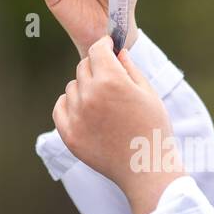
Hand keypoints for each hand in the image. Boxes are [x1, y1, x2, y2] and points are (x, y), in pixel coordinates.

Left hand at [52, 37, 184, 213]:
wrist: (146, 168)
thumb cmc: (153, 129)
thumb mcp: (149, 94)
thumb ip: (130, 69)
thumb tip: (118, 52)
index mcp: (112, 80)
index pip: (97, 50)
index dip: (104, 45)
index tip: (108, 47)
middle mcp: (90, 95)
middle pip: (84, 67)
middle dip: (96, 67)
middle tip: (110, 78)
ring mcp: (77, 115)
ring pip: (72, 87)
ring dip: (84, 87)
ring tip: (102, 101)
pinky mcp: (69, 134)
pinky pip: (60, 107)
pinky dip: (69, 104)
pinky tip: (83, 108)